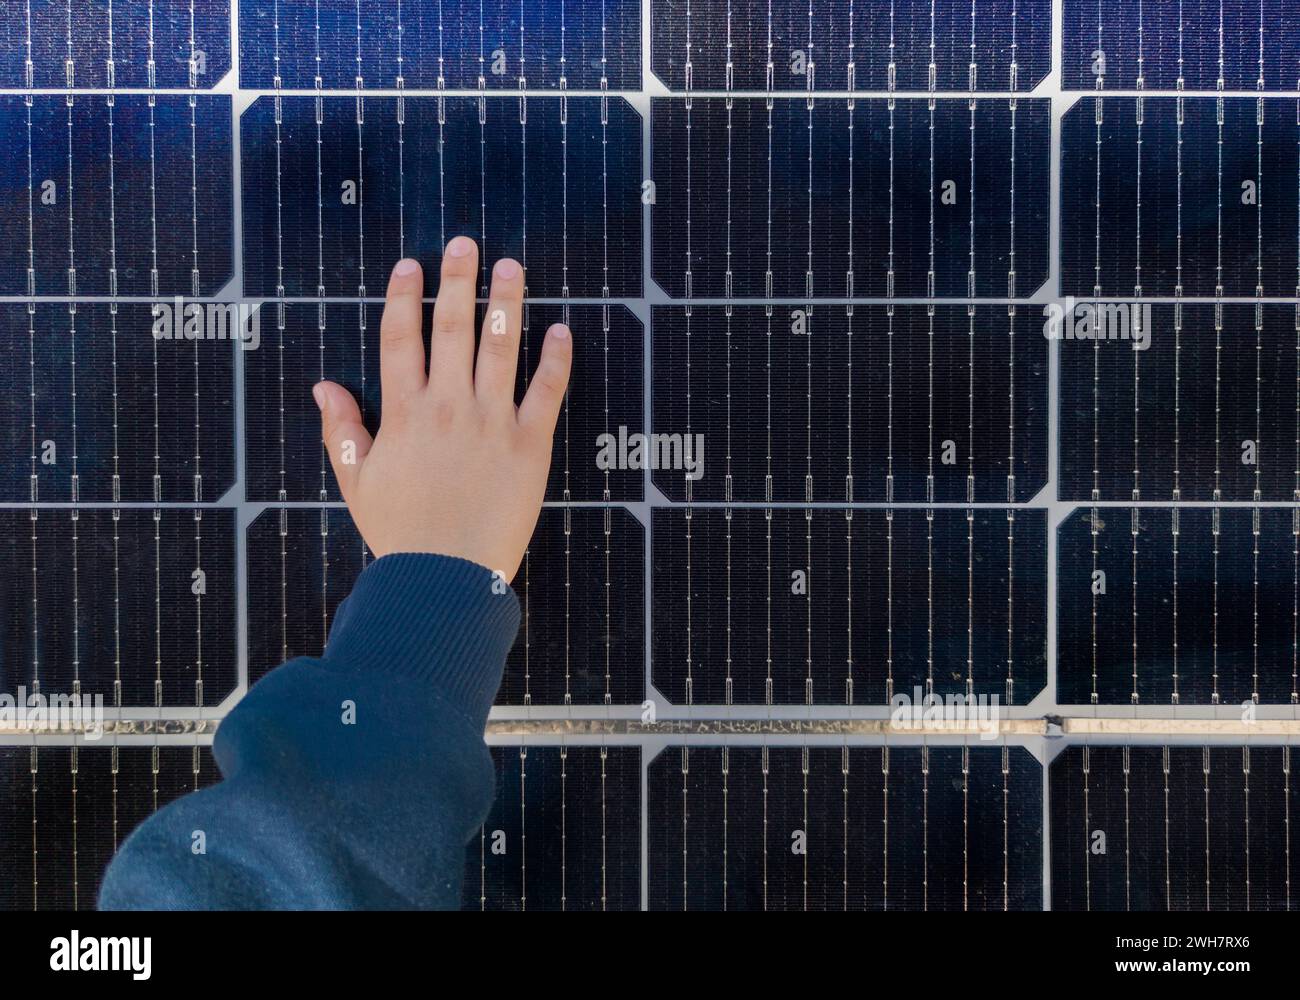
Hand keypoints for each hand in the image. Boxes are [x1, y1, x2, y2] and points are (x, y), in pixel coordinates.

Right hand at [313, 235, 571, 578]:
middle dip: (457, 280)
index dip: (405, 296)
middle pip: (453, 328)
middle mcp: (448, 406)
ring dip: (507, 301)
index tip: (411, 266)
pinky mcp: (530, 444)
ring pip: (501, 347)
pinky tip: (561, 330)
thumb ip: (342, 431)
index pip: (402, 338)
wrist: (446, 578)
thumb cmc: (401, 534)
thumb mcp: (357, 483)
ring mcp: (493, 422)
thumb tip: (324, 385)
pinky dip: (556, 359)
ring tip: (511, 266)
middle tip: (465, 243)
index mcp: (404, 413)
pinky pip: (547, 391)